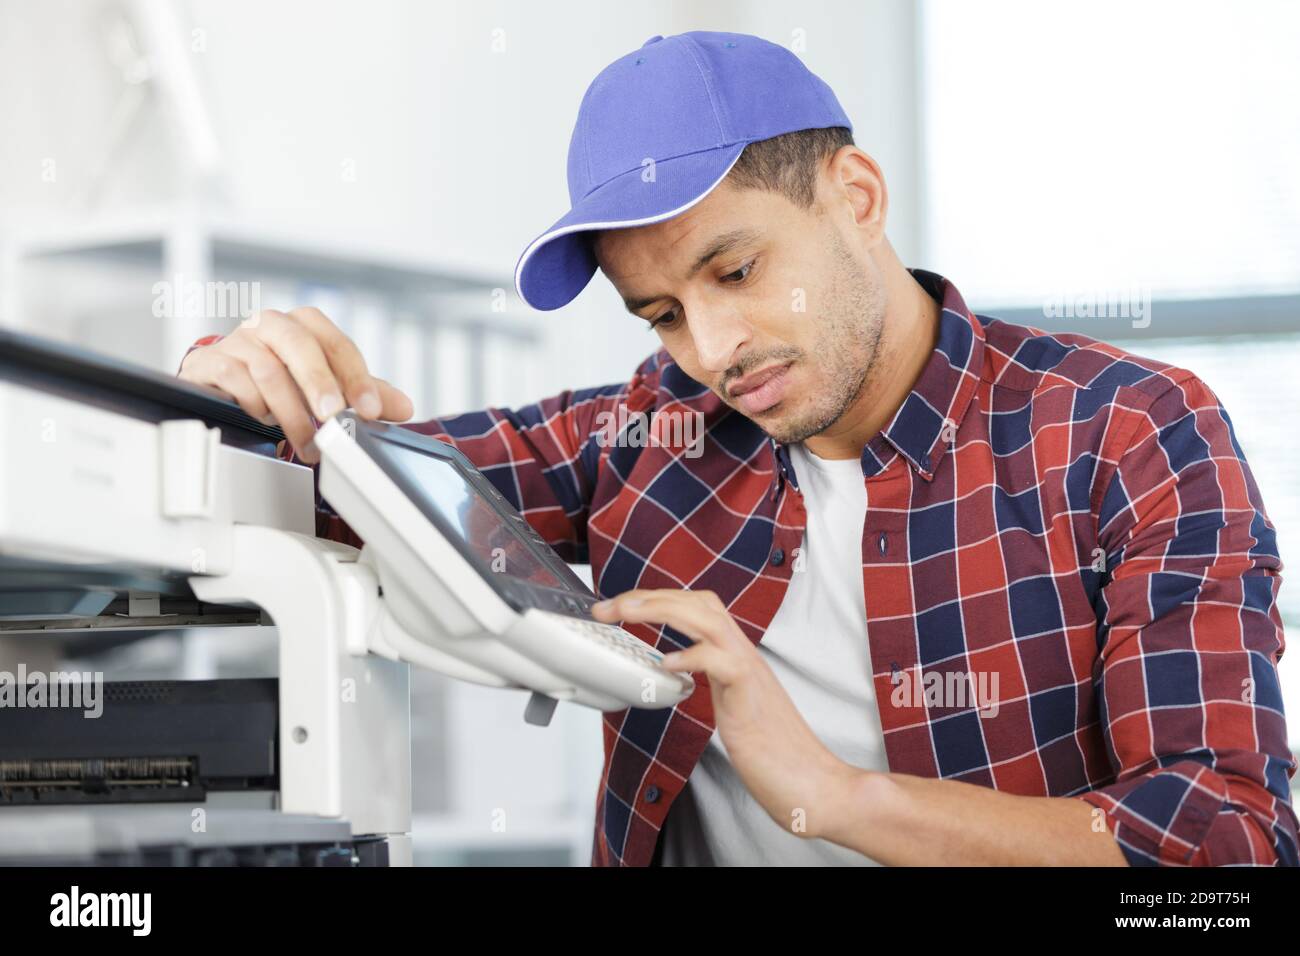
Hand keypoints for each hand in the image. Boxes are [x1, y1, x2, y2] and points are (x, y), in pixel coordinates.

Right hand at [178, 307, 413, 461]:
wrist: (224, 381)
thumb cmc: (281, 378)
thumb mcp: (328, 386)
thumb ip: (366, 394)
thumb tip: (403, 407)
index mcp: (304, 325)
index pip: (337, 344)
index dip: (356, 378)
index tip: (370, 410)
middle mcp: (270, 324)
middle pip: (300, 346)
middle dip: (321, 386)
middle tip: (333, 420)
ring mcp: (237, 340)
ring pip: (267, 369)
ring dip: (292, 414)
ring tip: (307, 443)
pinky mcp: (209, 361)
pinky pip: (233, 378)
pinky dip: (253, 403)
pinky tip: (264, 419)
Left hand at [591, 588, 857, 840]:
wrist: (814, 785)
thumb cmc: (775, 756)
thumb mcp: (734, 709)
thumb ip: (714, 687)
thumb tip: (681, 678)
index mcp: (736, 658)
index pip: (698, 609)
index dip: (659, 601)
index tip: (620, 608)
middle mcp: (743, 656)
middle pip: (698, 602)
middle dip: (649, 596)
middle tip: (606, 606)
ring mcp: (750, 672)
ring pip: (707, 618)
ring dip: (661, 609)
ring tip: (625, 612)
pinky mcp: (751, 696)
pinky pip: (721, 662)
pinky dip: (692, 655)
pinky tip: (666, 663)